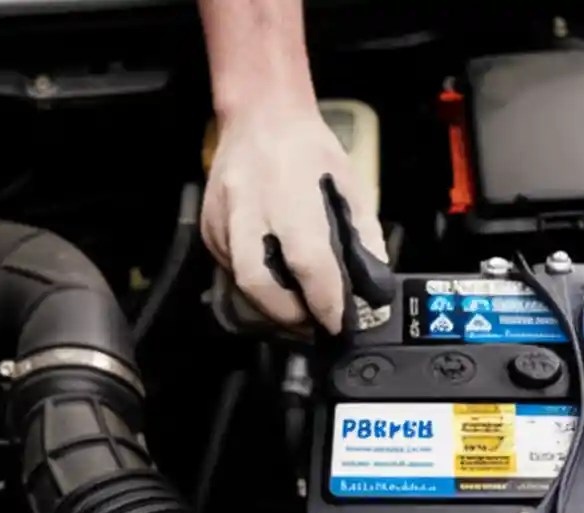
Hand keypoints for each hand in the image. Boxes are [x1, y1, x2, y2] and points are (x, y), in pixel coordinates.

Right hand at [202, 105, 392, 334]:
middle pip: (261, 284)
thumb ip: (363, 235)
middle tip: (313, 325)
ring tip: (299, 311)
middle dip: (289, 315)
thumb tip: (373, 282)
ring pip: (242, 283)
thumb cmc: (308, 148)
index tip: (340, 323)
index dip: (326, 302)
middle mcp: (251, 210)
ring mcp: (224, 221)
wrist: (261, 116)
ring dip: (272, 305)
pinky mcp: (210, 229)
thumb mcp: (349, 184)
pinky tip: (276, 281)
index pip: (310, 263)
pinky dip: (256, 284)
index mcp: (292, 196)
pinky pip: (231, 270)